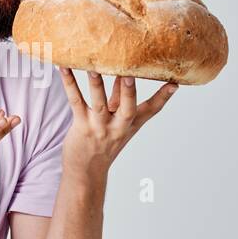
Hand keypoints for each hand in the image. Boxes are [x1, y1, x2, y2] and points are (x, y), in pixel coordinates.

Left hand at [58, 69, 177, 177]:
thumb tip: (123, 73)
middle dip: (128, 91)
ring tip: (93, 67)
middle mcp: (118, 126)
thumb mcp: (118, 124)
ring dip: (96, 84)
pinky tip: (63, 68)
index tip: (174, 83)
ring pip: (99, 103)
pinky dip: (69, 83)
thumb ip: (120, 99)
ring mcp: (99, 127)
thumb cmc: (103, 142)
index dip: (163, 97)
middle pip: (128, 108)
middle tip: (129, 75)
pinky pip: (75, 101)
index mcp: (131, 124)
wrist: (86, 171)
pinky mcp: (81, 126)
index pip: (152, 110)